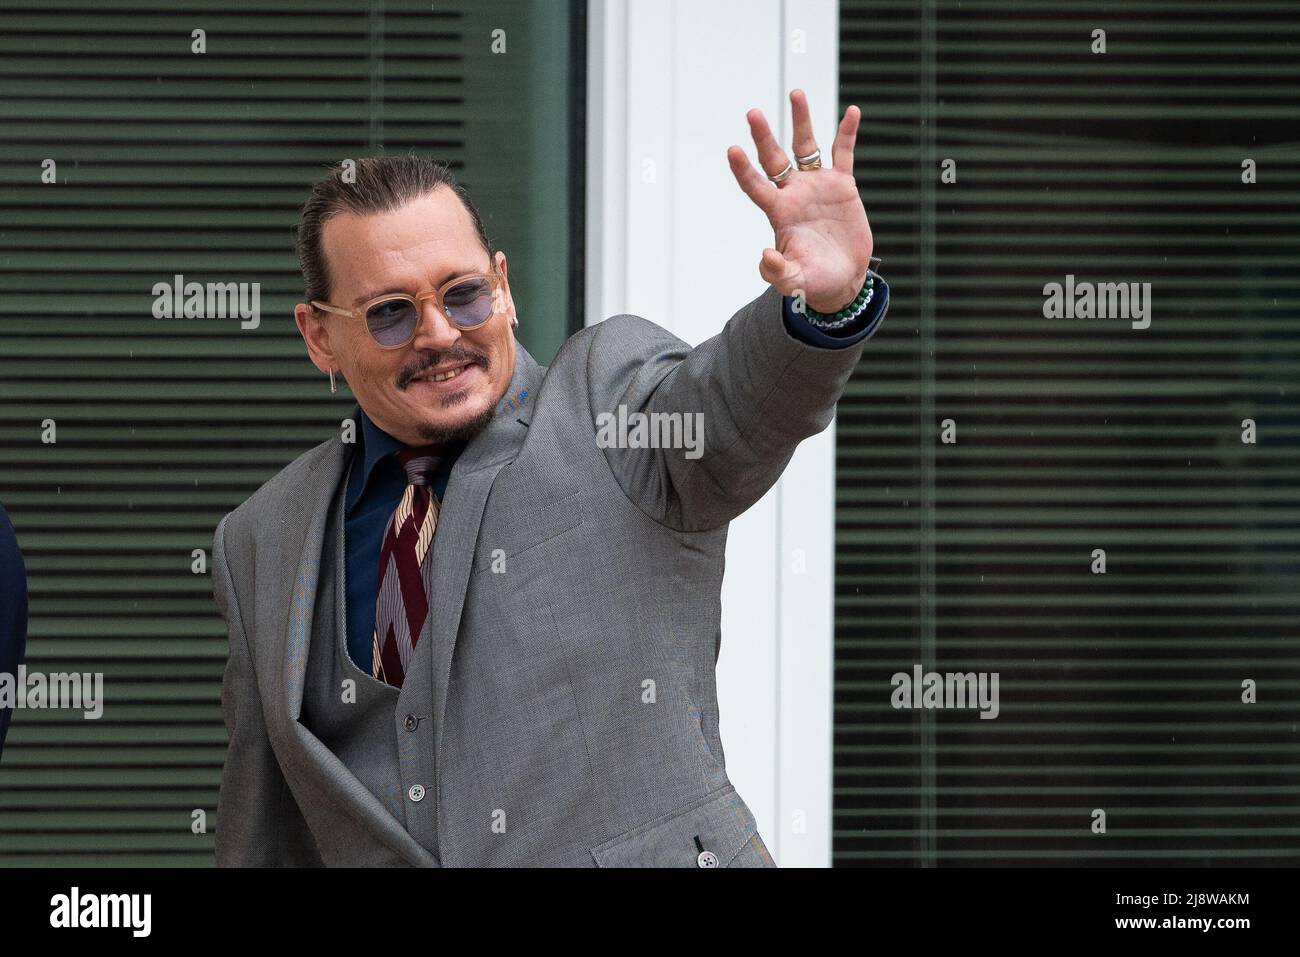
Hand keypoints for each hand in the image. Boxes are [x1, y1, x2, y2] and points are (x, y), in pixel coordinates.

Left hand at [727, 89, 872, 313]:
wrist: (841, 280)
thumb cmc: (812, 282)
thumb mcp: (792, 281)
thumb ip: (777, 271)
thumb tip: (764, 255)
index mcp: (778, 212)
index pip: (756, 186)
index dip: (744, 170)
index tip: (732, 149)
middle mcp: (794, 193)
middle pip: (775, 158)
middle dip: (764, 136)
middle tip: (752, 113)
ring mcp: (817, 186)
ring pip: (806, 146)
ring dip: (801, 120)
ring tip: (796, 92)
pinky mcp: (842, 185)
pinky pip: (844, 153)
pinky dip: (847, 133)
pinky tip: (852, 111)